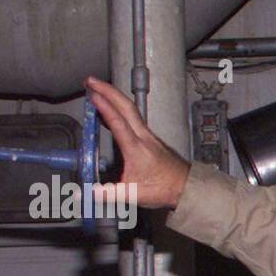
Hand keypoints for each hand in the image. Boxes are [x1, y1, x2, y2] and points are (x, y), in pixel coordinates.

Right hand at [84, 76, 190, 208]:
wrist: (187, 186)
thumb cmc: (164, 188)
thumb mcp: (134, 195)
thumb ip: (109, 193)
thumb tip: (89, 192)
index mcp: (137, 148)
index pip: (118, 122)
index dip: (104, 108)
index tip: (92, 94)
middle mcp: (143, 137)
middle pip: (126, 106)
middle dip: (108, 90)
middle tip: (90, 80)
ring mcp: (148, 136)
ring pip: (130, 109)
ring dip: (114, 96)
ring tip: (97, 88)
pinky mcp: (150, 138)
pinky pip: (133, 117)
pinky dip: (120, 108)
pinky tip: (111, 109)